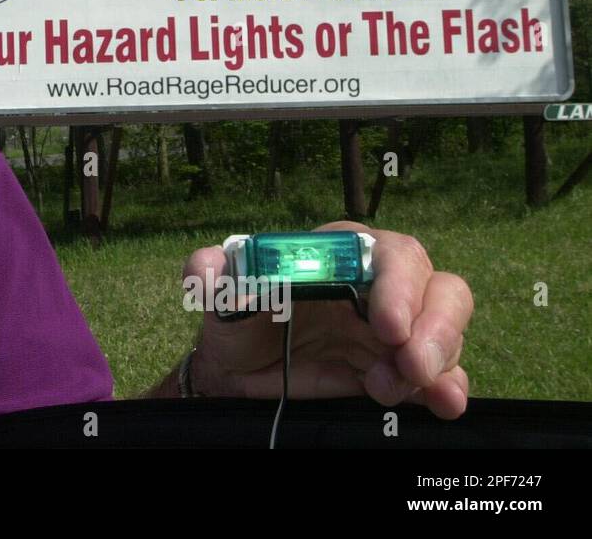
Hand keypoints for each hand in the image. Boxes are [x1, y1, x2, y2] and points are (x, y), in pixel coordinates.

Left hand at [184, 221, 472, 418]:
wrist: (239, 372)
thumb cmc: (235, 319)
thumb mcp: (216, 295)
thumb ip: (208, 275)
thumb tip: (207, 273)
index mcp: (343, 254)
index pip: (389, 253)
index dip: (397, 284)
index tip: (385, 323)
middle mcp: (380, 285)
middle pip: (437, 288)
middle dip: (434, 325)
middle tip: (409, 361)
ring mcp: (397, 330)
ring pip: (447, 331)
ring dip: (435, 361)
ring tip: (389, 388)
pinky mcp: (401, 369)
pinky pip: (442, 373)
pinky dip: (448, 386)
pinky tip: (442, 403)